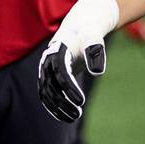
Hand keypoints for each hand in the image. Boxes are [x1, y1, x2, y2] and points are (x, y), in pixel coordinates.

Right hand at [38, 0, 118, 121]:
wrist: (79, 26)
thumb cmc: (88, 31)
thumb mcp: (94, 37)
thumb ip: (95, 51)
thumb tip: (97, 72)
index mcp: (58, 50)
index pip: (61, 72)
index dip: (69, 87)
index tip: (81, 101)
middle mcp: (48, 60)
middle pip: (51, 85)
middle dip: (63, 101)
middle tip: (78, 114)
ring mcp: (47, 69)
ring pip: (47, 92)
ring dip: (58, 107)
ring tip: (73, 117)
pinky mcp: (50, 76)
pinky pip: (49, 94)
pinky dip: (55, 106)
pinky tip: (66, 117)